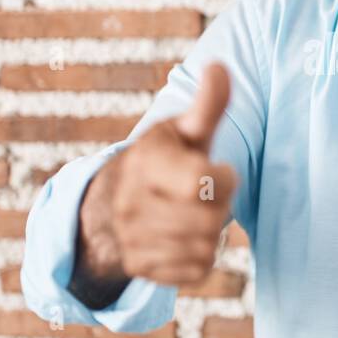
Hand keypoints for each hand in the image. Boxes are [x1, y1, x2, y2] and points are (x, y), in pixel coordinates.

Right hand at [79, 62, 238, 290]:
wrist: (113, 203)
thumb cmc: (164, 159)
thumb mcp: (183, 130)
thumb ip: (208, 105)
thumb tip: (221, 66)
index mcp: (146, 162)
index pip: (202, 183)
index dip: (224, 178)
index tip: (217, 168)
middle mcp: (131, 202)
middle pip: (210, 220)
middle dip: (220, 207)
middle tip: (206, 195)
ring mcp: (132, 239)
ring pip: (205, 248)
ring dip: (212, 232)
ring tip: (194, 213)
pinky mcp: (141, 269)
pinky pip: (196, 271)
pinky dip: (201, 257)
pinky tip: (186, 237)